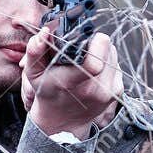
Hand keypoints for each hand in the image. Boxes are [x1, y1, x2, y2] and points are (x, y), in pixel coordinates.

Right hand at [20, 22, 122, 138]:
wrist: (63, 121)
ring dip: (100, 51)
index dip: (93, 42)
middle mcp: (96, 89)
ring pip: (112, 52)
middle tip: (80, 49)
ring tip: (85, 60)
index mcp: (74, 83)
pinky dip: (106, 61)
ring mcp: (110, 91)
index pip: (94, 61)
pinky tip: (93, 70)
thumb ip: (35, 51)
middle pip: (106, 48)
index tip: (82, 39)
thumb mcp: (34, 73)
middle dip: (93, 42)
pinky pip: (116, 63)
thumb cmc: (48, 93)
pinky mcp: (118, 91)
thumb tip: (45, 31)